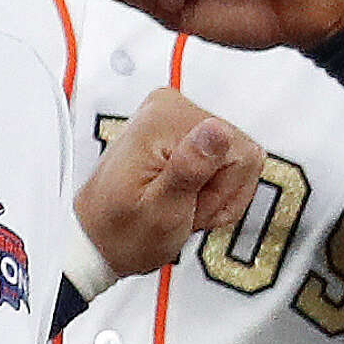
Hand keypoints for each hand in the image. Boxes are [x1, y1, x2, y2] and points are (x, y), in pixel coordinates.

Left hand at [74, 88, 263, 277]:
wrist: (101, 236)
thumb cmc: (122, 230)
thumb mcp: (160, 209)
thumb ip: (190, 168)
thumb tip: (218, 130)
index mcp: (165, 118)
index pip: (241, 152)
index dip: (221, 191)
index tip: (189, 203)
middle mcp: (172, 107)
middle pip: (242, 154)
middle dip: (218, 194)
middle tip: (183, 208)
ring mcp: (180, 118)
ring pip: (239, 160)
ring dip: (216, 195)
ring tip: (181, 205)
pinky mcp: (187, 132)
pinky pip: (226, 162)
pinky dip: (212, 191)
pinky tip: (186, 198)